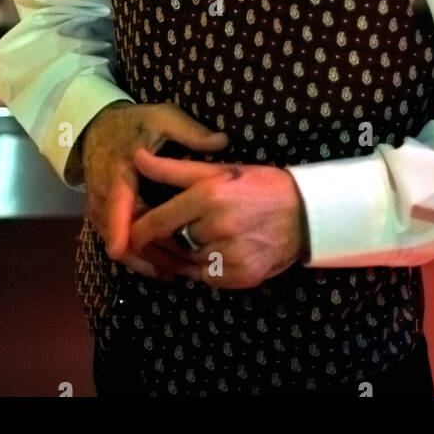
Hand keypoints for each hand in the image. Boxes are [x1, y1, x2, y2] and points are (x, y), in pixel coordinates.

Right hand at [80, 101, 229, 281]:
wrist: (98, 127)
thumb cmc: (135, 124)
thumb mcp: (163, 119)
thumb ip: (191, 132)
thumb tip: (222, 142)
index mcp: (118, 174)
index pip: (116, 210)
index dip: (122, 233)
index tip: (131, 254)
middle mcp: (103, 196)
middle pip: (118, 237)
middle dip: (147, 256)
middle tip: (182, 270)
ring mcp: (99, 208)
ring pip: (117, 244)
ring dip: (143, 259)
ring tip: (177, 273)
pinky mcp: (100, 216)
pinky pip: (116, 241)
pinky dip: (137, 254)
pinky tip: (162, 265)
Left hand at [128, 148, 307, 289]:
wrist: (305, 212)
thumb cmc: (258, 184)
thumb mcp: (217, 169)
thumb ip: (173, 168)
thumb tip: (136, 156)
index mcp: (209, 195)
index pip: (158, 221)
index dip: (138, 230)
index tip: (127, 232)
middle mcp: (218, 227)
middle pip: (170, 244)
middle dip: (157, 242)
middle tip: (148, 236)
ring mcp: (231, 255)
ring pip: (186, 263)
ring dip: (177, 256)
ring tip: (175, 243)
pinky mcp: (241, 277)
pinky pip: (206, 277)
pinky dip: (200, 267)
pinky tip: (202, 253)